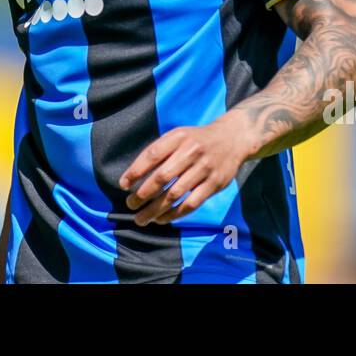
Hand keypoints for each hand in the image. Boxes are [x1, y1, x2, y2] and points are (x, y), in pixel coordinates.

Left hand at [118, 113, 255, 225]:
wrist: (232, 139)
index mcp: (178, 137)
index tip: (123, 185)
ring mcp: (204, 168)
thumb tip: (132, 176)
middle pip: (163, 177)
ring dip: (155, 209)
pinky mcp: (215, 184)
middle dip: (143, 194)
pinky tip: (162, 219)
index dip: (135, 171)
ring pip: (175, 194)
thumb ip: (158, 151)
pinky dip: (174, 214)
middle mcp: (191, 151)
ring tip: (141, 218)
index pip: (152, 154)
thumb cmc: (196, 140)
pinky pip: (191, 203)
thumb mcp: (178, 136)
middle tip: (130, 205)